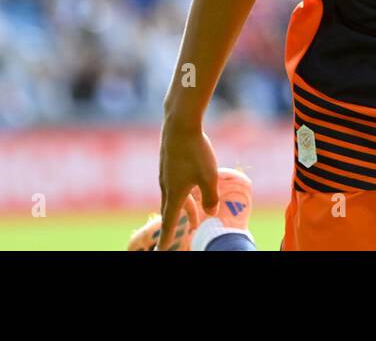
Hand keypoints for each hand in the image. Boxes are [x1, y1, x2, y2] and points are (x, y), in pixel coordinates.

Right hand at [156, 121, 218, 249]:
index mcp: (174, 193)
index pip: (170, 220)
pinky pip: (174, 183)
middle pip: (172, 208)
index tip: (163, 249)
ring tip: (195, 211)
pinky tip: (189, 185)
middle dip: (182, 220)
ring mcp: (165, 173)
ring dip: (185, 205)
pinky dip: (182, 191)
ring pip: (173, 194)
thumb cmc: (195, 152)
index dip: (167, 236)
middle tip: (192, 229)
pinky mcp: (168, 162)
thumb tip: (212, 213)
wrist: (179, 124)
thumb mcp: (209, 177)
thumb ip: (211, 197)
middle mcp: (166, 185)